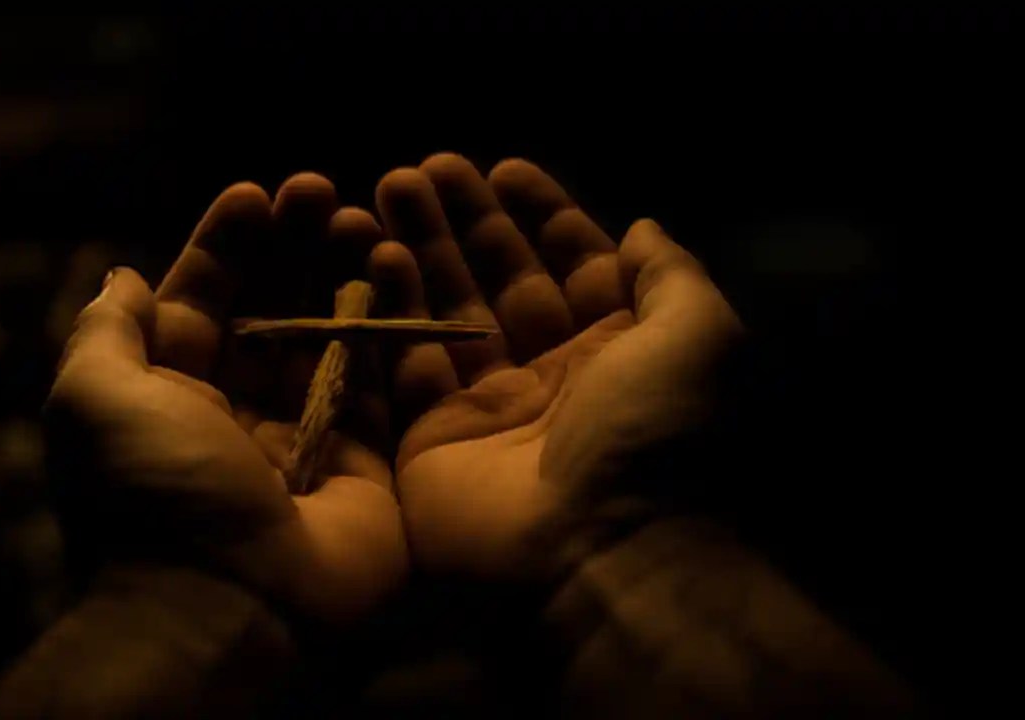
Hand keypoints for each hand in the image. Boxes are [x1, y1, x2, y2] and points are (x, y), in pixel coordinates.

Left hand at [47, 175, 406, 621]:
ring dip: (344, 278)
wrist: (226, 605)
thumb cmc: (153, 494)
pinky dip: (392, 333)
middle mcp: (237, 417)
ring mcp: (306, 442)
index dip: (223, 248)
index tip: (254, 195)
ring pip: (330, 343)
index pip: (200, 306)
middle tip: (318, 193)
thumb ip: (106, 334)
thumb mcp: (93, 400)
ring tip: (361, 219)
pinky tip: (396, 277)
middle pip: (271, 315)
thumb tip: (121, 277)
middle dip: (291, 250)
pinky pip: (384, 390)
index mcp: (169, 401)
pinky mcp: (367, 468)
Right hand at [370, 154, 741, 581]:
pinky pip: (407, 361)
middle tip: (426, 167)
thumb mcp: (700, 337)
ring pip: (449, 310)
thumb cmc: (655, 433)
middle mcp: (553, 372)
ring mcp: (490, 405)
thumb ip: (670, 275)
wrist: (598, 551)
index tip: (502, 167)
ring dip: (421, 248)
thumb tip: (641, 226)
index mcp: (618, 349)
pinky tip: (377, 254)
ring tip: (388, 188)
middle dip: (467, 220)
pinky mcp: (433, 437)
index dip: (540, 213)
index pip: (574, 263)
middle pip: (502, 277)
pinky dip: (390, 309)